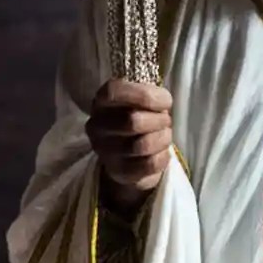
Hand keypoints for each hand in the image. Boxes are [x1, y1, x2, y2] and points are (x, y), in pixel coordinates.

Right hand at [87, 78, 173, 212]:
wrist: (133, 154)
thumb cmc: (141, 116)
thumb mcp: (143, 99)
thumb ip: (150, 94)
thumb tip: (163, 101)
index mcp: (101, 102)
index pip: (113, 91)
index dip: (143, 95)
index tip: (165, 102)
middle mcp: (96, 126)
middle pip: (132, 121)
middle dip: (159, 120)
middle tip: (166, 120)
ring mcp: (104, 152)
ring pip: (143, 144)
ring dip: (163, 138)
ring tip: (164, 135)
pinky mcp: (119, 172)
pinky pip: (150, 164)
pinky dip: (163, 156)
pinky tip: (161, 151)